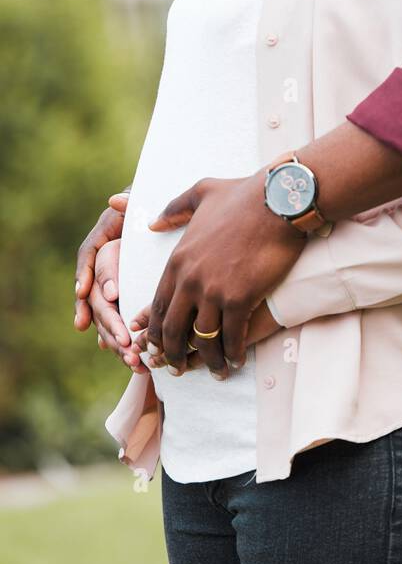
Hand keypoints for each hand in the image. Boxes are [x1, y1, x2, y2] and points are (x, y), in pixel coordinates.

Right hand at [75, 191, 145, 371]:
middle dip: (108, 321)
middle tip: (122, 338)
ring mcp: (109, 292)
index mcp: (100, 246)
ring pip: (105, 319)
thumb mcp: (138, 207)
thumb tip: (116, 199)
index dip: (88, 275)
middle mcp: (99, 272)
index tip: (84, 291)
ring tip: (130, 357)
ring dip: (116, 339)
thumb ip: (129, 204)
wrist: (155, 227)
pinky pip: (118, 328)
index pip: (89, 259)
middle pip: (97, 299)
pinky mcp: (122, 307)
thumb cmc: (145, 215)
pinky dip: (126, 346)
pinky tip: (135, 363)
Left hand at [145, 171, 302, 375]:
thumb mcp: (201, 193)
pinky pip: (232, 337)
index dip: (156, 331)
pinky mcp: (240, 298)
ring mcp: (214, 291)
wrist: (278, 200)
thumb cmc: (244, 194)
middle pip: (173, 329)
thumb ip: (174, 208)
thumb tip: (152, 222)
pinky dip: (233, 353)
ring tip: (216, 371)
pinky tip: (238, 360)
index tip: (158, 346)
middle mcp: (190, 280)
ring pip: (202, 339)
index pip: (158, 306)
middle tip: (177, 369)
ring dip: (208, 360)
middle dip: (172, 354)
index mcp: (178, 259)